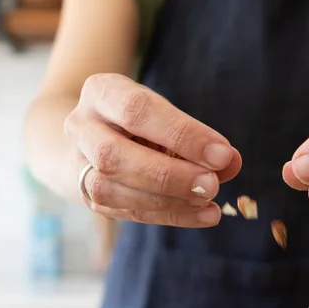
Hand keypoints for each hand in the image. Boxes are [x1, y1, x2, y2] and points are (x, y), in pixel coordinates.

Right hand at [65, 73, 241, 226]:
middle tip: (212, 185)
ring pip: (110, 189)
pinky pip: (125, 211)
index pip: (136, 110)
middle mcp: (81, 127)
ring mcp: (78, 164)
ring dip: (166, 200)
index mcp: (100, 92)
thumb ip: (198, 138)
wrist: (96, 135)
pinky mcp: (87, 196)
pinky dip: (169, 215)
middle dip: (168, 175)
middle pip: (113, 154)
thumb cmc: (143, 121)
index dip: (180, 134)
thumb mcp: (168, 116)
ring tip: (208, 202)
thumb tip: (230, 162)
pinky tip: (203, 215)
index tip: (222, 153)